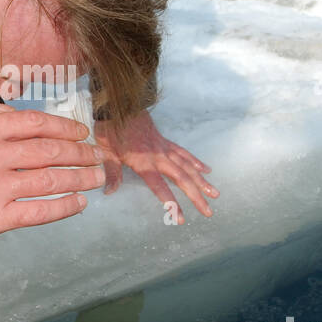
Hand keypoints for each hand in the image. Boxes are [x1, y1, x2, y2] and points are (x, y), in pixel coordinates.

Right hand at [0, 91, 104, 251]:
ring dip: (80, 178)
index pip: (34, 124)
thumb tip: (9, 108)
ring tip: (96, 177)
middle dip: (80, 152)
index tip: (82, 133)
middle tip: (99, 155)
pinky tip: (78, 204)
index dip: (64, 128)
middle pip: (49, 151)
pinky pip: (38, 212)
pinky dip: (63, 208)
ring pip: (50, 180)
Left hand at [96, 110, 217, 221]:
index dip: (171, 203)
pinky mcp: (166, 141)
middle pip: (182, 180)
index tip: (181, 218)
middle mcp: (159, 157)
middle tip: (209, 212)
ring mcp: (165, 148)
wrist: (120, 103)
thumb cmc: (111, 128)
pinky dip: (196, 162)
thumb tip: (109, 192)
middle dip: (197, 197)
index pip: (160, 187)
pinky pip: (184, 153)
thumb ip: (112, 172)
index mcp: (143, 162)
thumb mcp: (106, 151)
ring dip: (202, 182)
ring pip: (188, 167)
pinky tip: (206, 171)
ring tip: (215, 194)